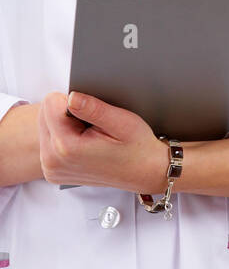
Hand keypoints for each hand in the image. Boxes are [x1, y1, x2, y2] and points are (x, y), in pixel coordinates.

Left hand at [38, 92, 167, 192]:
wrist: (144, 172)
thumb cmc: (136, 147)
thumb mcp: (122, 122)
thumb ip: (94, 109)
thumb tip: (71, 97)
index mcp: (66, 147)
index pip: (50, 103)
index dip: (73, 101)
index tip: (92, 115)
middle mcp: (53, 161)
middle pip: (45, 114)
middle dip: (67, 113)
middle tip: (92, 126)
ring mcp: (51, 169)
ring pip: (45, 127)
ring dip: (65, 126)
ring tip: (89, 136)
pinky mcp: (53, 172)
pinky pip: (49, 142)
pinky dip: (64, 138)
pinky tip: (83, 145)